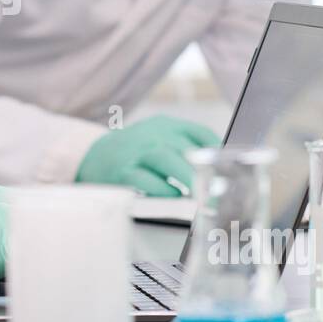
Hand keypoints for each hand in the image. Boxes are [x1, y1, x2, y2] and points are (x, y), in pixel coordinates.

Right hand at [75, 115, 220, 196]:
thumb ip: (185, 146)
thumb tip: (219, 167)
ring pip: (168, 160)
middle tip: (220, 192)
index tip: (231, 171)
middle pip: (186, 148)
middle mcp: (152, 135)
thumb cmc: (133, 151)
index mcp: (165, 125)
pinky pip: (147, 180)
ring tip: (201, 196)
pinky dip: (163, 190)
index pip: (200, 133)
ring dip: (188, 179)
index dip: (219, 152)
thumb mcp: (158, 137)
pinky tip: (173, 197)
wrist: (91, 156)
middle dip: (207, 172)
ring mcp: (137, 152)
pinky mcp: (124, 171)